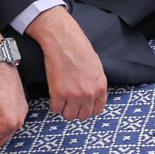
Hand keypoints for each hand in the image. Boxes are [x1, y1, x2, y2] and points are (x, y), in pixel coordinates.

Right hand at [26, 7, 106, 121]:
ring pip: (69, 116)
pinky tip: (54, 93)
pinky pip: (56, 109)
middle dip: (76, 109)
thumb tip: (92, 93)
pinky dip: (54, 103)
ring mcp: (74, 95)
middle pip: (83, 116)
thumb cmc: (78, 47)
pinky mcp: (58, 93)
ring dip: (64, 108)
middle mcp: (89, 94)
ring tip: (61, 97)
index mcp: (100, 87)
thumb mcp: (96, 66)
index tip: (81, 103)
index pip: (97, 110)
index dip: (88, 107)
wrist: (63, 39)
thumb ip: (95, 83)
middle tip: (69, 100)